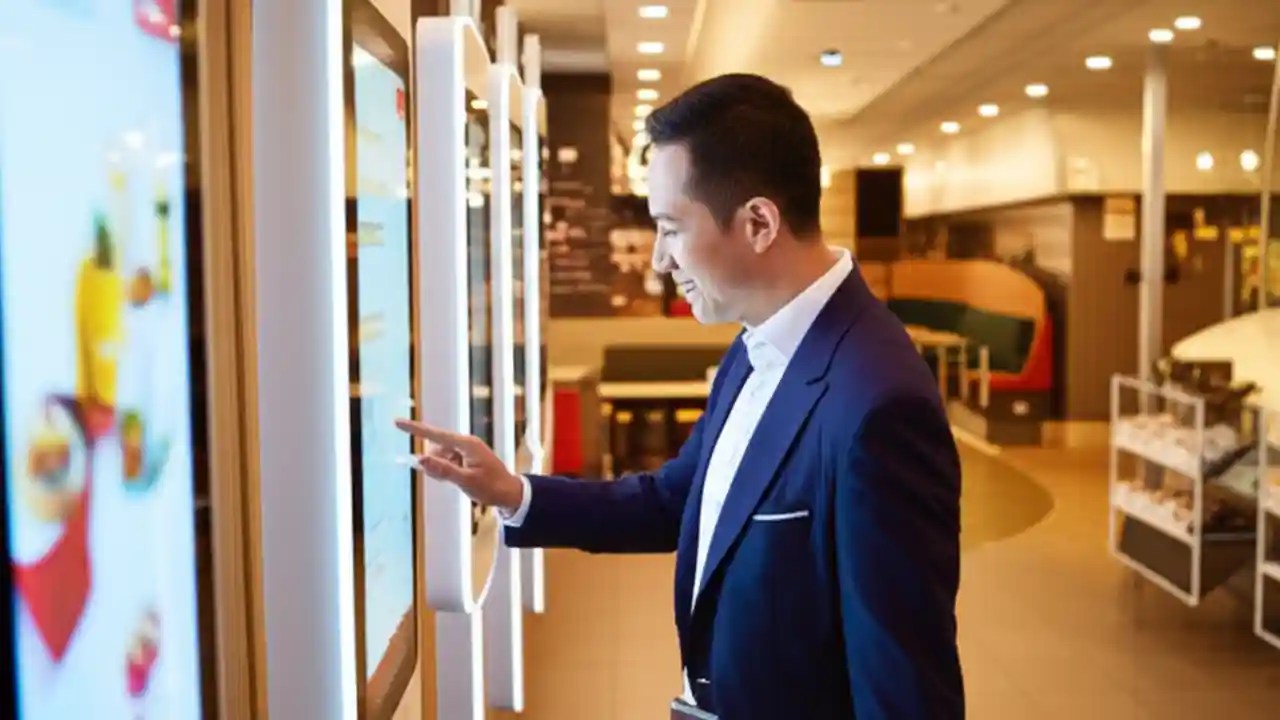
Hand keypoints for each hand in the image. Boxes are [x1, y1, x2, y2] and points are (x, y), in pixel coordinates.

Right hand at [394, 419, 522, 512]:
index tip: (397, 422)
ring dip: (441, 469)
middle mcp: (465, 444)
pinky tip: (458, 480)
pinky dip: (446, 471)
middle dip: (434, 464)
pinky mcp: (465, 458)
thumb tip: (420, 460)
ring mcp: (465, 450)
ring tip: (459, 481)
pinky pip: (446, 462)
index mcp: (466, 444)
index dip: (414, 429)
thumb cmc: (491, 487)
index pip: (435, 435)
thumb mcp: (466, 481)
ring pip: (439, 457)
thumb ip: (443, 470)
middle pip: (435, 449)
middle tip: (449, 480)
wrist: (510, 493)